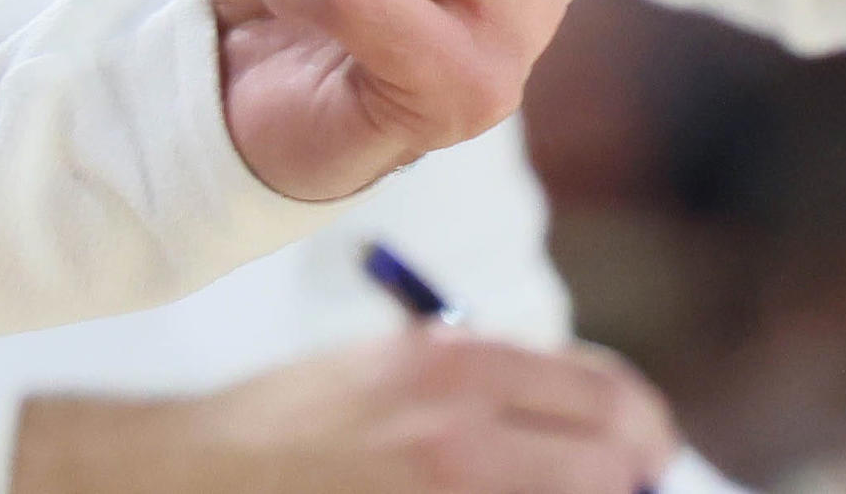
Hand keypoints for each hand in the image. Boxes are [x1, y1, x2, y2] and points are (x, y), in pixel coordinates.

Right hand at [15, 330, 677, 493]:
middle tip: (631, 484)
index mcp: (451, 365)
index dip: (640, 423)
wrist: (202, 473)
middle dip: (632, 477)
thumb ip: (487, 378)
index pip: (608, 394)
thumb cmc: (294, 422)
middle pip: (617, 465)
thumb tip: (598, 417)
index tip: (643, 444)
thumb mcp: (389, 366)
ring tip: (558, 491)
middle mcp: (459, 432)